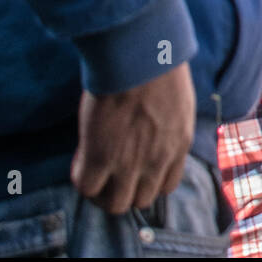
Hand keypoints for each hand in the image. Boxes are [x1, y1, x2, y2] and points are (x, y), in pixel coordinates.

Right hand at [71, 62, 194, 214]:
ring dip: (102, 191)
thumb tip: (153, 128)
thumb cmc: (159, 66)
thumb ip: (168, 125)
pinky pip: (87, 187)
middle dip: (124, 189)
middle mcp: (158, 160)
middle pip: (140, 200)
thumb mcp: (178, 101)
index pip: (166, 185)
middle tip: (109, 170)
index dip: (148, 180)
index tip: (136, 167)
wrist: (141, 57)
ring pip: (114, 204)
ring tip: (94, 169)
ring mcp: (130, 163)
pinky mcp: (101, 158)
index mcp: (179, 144)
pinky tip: (82, 157)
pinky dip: (81, 177)